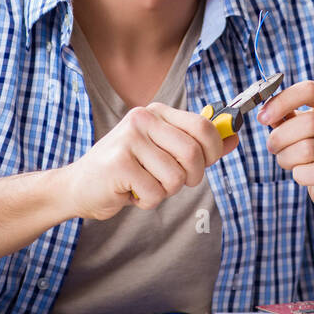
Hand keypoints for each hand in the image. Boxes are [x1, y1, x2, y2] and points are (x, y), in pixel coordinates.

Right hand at [62, 102, 239, 219]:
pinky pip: (155, 193)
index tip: (203, 164)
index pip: (203, 126)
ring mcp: (129, 139)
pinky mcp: (119, 164)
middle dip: (190, 177)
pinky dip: (147, 201)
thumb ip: (198, 145)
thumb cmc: (125, 170)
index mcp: (156, 112)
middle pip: (194, 153)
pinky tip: (131, 193)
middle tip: (173, 183)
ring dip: (165, 191)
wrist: (78, 187)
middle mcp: (143, 119)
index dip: (213, 151)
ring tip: (145, 185)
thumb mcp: (162, 152)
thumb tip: (235, 137)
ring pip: (176, 177)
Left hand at [257, 80, 313, 221]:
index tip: (263, 117)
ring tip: (285, 159)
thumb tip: (265, 114)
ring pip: (308, 149)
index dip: (281, 101)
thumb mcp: (305, 124)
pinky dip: (299, 174)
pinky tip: (300, 172)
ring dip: (286, 157)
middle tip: (272, 145)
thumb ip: (285, 115)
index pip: (310, 90)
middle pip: (309, 122)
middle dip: (280, 136)